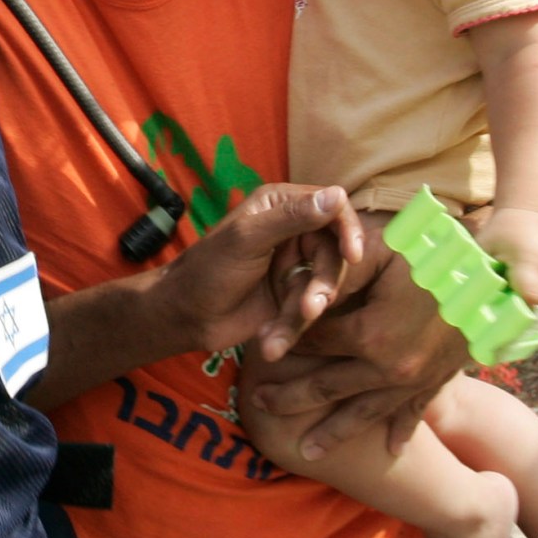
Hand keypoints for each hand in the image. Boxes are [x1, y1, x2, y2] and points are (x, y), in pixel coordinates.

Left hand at [155, 184, 361, 356]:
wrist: (184, 316)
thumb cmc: (207, 269)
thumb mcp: (247, 239)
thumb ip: (291, 218)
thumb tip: (338, 194)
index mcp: (281, 205)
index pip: (332, 209)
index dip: (348, 230)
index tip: (353, 255)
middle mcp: (293, 232)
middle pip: (333, 254)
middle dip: (322, 284)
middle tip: (311, 308)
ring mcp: (293, 266)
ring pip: (323, 286)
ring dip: (303, 312)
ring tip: (277, 333)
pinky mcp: (290, 297)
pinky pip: (308, 311)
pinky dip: (290, 329)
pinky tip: (269, 342)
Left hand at [241, 212, 467, 457]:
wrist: (497, 275)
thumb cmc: (430, 252)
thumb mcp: (378, 252)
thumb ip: (335, 274)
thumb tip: (299, 294)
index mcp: (369, 334)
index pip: (312, 342)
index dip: (283, 340)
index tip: (258, 349)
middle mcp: (388, 367)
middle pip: (326, 387)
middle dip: (288, 397)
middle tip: (255, 404)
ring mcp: (414, 381)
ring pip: (363, 414)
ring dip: (331, 433)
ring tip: (301, 451)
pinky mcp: (437, 382)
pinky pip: (413, 415)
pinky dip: (398, 433)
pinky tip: (386, 452)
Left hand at [478, 206, 537, 310]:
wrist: (531, 213)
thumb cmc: (503, 232)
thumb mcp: (486, 248)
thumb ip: (483, 272)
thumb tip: (475, 299)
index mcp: (530, 259)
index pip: (532, 296)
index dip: (521, 308)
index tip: (510, 307)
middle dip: (530, 308)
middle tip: (515, 301)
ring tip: (529, 296)